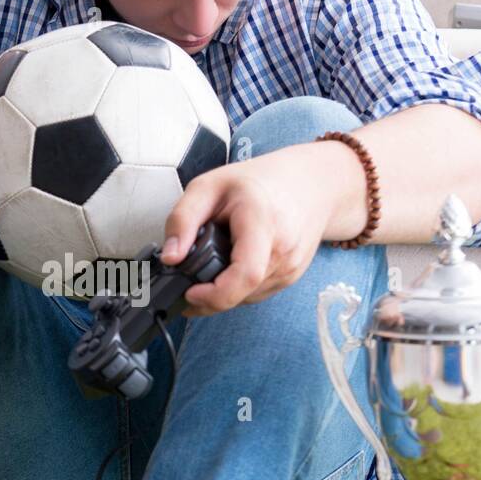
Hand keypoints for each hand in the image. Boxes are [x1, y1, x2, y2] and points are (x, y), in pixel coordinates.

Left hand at [160, 144, 357, 316]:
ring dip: (222, 292)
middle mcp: (283, 250)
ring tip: (210, 266)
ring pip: (246, 298)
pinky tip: (230, 266)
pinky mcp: (291, 277)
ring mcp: (291, 267)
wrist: (310, 184)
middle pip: (241, 293)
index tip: (190, 291)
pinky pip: (256, 294)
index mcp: (262, 222)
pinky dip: (237, 288)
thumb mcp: (209, 186)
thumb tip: (170, 257)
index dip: (215, 294)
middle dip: (209, 295)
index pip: (246, 274)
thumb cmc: (259, 181)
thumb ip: (183, 219)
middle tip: (188, 281)